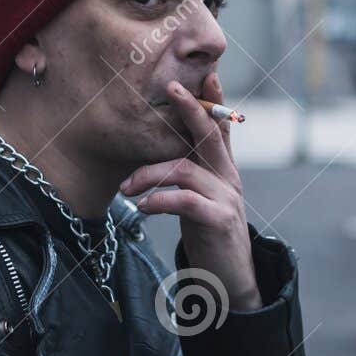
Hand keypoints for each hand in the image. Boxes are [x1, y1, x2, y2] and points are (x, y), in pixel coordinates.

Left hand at [120, 73, 260, 311]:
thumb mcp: (199, 201)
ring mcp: (227, 198)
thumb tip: (156, 158)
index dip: (214, 101)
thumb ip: (187, 177)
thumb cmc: (208, 238)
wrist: (230, 281)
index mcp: (223, 171)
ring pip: (186, 169)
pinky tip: (143, 207)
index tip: (206, 74)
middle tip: (172, 88)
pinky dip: (160, 199)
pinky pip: (186, 201)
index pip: (220, 128)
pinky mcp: (219, 221)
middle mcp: (229, 178)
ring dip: (149, 174)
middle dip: (191, 108)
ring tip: (125, 189)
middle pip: (211, 134)